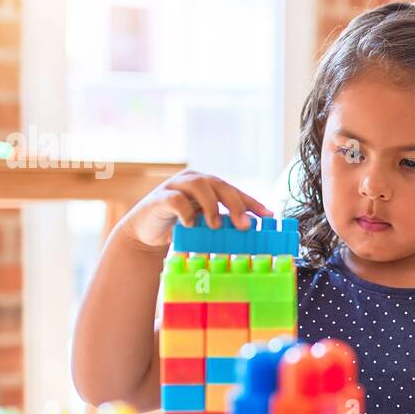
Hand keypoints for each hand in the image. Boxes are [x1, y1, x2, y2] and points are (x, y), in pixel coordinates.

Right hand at [120, 170, 273, 248]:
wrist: (146, 233)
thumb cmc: (180, 228)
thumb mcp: (205, 226)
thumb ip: (223, 223)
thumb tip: (250, 231)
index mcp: (208, 186)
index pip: (234, 190)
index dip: (251, 202)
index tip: (268, 216)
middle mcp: (193, 181)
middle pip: (219, 184)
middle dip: (235, 204)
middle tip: (245, 225)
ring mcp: (175, 186)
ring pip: (198, 185)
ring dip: (211, 206)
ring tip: (216, 226)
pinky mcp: (159, 198)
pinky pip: (175, 199)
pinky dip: (186, 212)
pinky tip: (190, 225)